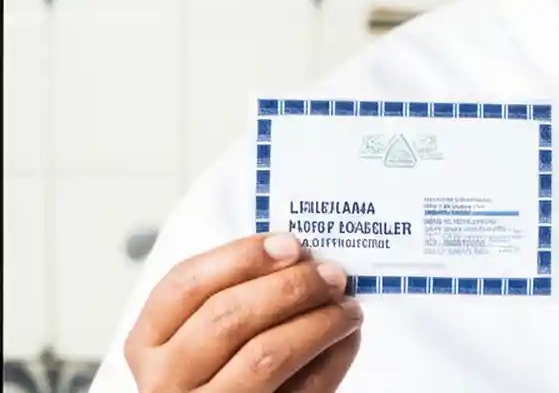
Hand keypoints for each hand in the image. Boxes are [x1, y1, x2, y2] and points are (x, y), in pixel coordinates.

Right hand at [124, 233, 362, 391]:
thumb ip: (233, 294)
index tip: (289, 244)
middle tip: (331, 274)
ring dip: (318, 322)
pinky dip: (333, 359)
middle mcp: (166, 379)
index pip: (186, 284)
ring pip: (265, 356)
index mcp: (148, 342)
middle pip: (229, 317)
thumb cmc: (214, 371)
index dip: (241, 257)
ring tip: (346, 307)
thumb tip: (296, 257)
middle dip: (290, 287)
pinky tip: (347, 338)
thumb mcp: (200, 332)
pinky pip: (301, 390)